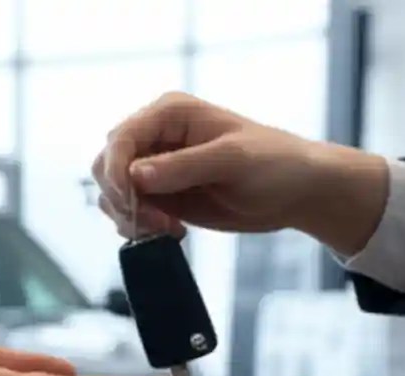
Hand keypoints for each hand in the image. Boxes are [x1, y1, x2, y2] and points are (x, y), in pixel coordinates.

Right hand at [92, 91, 389, 255]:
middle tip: (155, 223)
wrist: (297, 191)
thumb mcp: (233, 161)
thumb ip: (184, 166)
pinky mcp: (163, 196)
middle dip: (122, 198)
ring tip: (168, 229)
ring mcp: (157, 168)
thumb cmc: (275, 163)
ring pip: (113, 192)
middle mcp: (156, 136)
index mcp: (170, 113)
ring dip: (130, 216)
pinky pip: (131, 212)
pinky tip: (172, 233)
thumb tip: (136, 176)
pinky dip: (140, 227)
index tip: (132, 204)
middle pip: (107, 164)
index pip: (120, 138)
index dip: (117, 171)